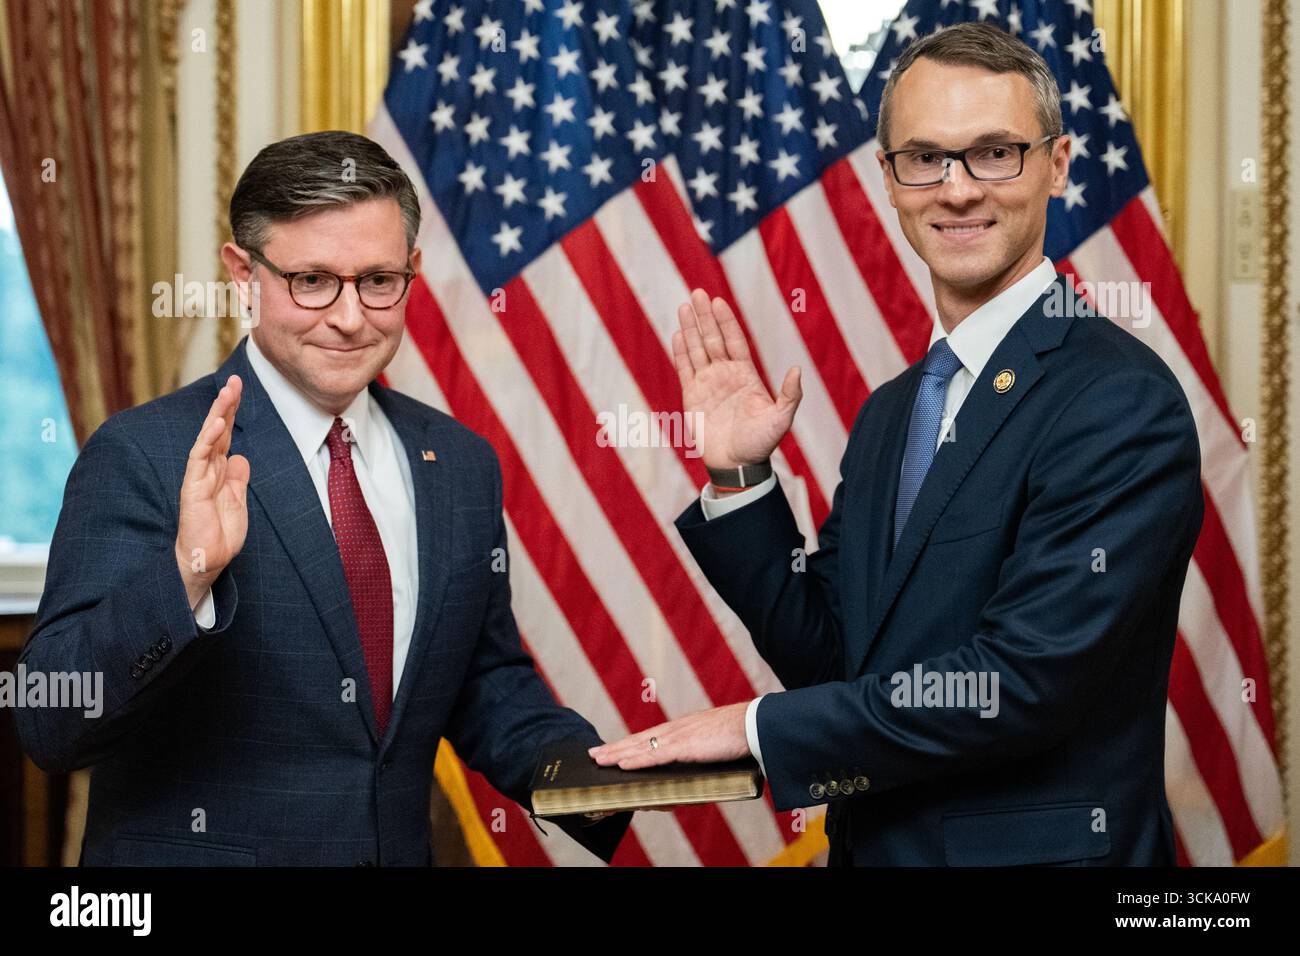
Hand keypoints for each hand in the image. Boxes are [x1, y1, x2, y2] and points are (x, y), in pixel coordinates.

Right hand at [175, 375, 250, 608]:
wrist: (207, 560)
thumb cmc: (220, 535)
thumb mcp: (237, 501)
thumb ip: (238, 479)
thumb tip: (241, 457)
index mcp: (220, 470)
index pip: (226, 434)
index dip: (232, 411)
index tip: (239, 388)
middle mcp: (208, 469)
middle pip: (217, 430)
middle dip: (226, 404)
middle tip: (235, 380)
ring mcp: (199, 476)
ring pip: (208, 439)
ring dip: (218, 415)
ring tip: (227, 393)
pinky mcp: (192, 488)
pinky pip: (199, 460)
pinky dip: (207, 440)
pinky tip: (216, 424)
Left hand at [587, 702, 750, 770]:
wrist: (756, 725)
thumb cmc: (739, 736)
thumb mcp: (712, 747)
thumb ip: (698, 756)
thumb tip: (687, 772)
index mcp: (683, 729)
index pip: (649, 738)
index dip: (629, 743)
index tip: (613, 748)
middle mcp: (676, 730)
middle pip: (639, 740)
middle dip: (615, 748)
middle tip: (594, 754)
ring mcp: (679, 737)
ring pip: (641, 747)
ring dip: (617, 753)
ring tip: (599, 759)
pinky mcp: (685, 747)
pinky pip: (655, 755)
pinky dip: (636, 760)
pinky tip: (621, 763)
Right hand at [673, 289, 800, 471]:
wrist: (737, 465)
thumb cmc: (761, 443)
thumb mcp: (781, 419)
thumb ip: (790, 395)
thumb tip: (797, 370)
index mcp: (746, 375)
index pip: (734, 341)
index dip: (726, 321)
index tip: (718, 301)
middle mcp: (725, 374)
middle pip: (713, 338)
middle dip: (705, 316)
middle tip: (697, 293)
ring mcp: (707, 384)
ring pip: (697, 349)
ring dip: (691, 328)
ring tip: (684, 306)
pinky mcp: (692, 396)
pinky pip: (685, 368)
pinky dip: (680, 352)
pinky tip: (678, 334)